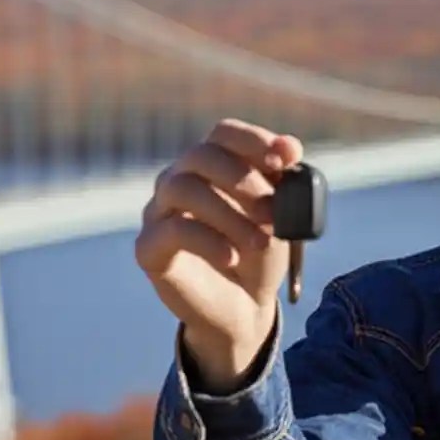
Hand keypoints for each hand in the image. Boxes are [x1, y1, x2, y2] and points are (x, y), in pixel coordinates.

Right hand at [135, 118, 304, 391]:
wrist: (244, 306)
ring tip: (260, 243)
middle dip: (243, 180)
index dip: (253, 140)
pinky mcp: (149, 248)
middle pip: (201, 155)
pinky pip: (172, 231)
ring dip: (229, 214)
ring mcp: (159, 212)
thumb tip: (290, 146)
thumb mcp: (281, 216)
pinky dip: (209, 242)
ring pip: (183, 188)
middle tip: (273, 212)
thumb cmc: (259, 252)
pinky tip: (231, 258)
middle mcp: (179, 179)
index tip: (285, 160)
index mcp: (213, 165)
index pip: (224, 133)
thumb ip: (285, 181)